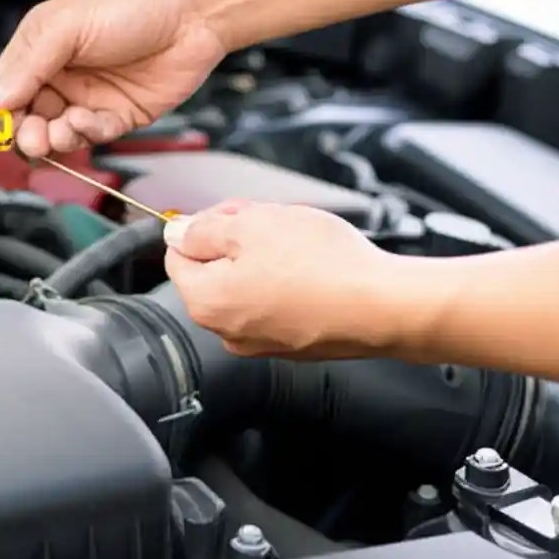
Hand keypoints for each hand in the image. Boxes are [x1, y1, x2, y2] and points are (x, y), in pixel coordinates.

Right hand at [0, 0, 227, 156]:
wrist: (194, 17)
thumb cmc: (133, 6)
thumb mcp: (66, 26)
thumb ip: (27, 64)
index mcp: (40, 48)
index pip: (5, 89)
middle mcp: (62, 75)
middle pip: (28, 118)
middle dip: (27, 133)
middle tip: (33, 137)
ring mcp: (89, 97)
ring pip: (57, 133)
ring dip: (56, 138)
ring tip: (64, 128)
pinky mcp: (117, 117)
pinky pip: (92, 137)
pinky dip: (86, 134)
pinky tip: (90, 120)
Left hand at [163, 200, 412, 359]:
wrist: (383, 305)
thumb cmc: (322, 266)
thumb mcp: (251, 224)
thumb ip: (202, 229)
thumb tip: (176, 232)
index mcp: (205, 301)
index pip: (177, 255)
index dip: (205, 226)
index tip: (234, 215)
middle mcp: (227, 330)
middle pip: (214, 270)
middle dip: (237, 240)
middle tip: (271, 221)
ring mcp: (261, 341)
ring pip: (247, 284)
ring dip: (265, 257)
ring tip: (299, 241)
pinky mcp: (293, 343)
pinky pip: (276, 303)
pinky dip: (288, 282)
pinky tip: (314, 266)